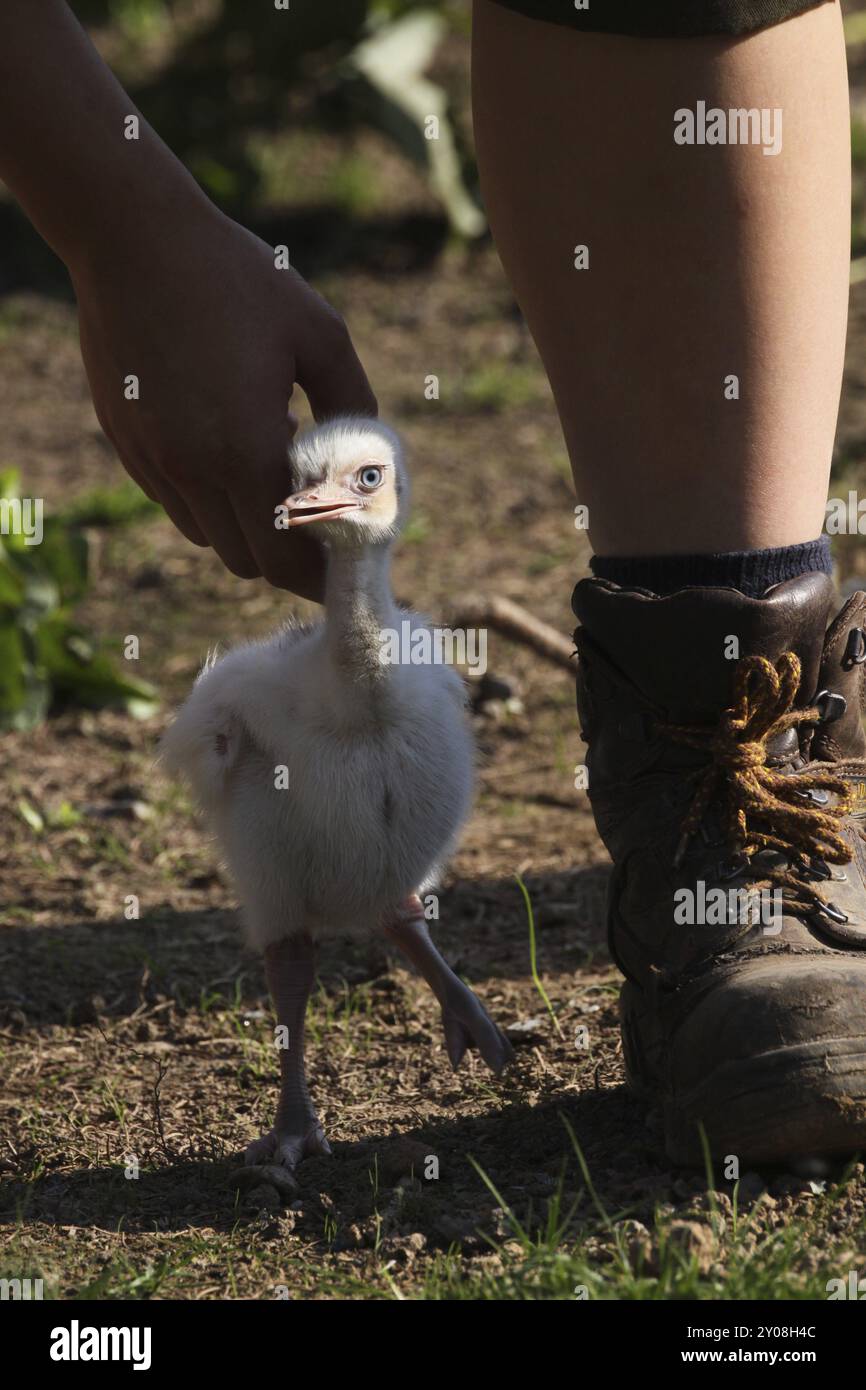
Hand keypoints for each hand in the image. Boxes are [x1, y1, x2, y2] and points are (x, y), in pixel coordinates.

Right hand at [71, 205, 375, 599]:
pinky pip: (175, 501)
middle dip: (286, 557)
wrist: (132, 235)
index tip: (345, 570)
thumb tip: (369, 459)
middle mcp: (191, 470)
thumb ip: (353, 406)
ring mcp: (152, 460)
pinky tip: (231, 442)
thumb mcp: (320, 335)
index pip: (284, 558)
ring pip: (207, 536)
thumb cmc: (235, 278)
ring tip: (275, 471)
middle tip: (320, 527)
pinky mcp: (127, 444)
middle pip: (246, 561)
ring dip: (246, 527)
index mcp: (244, 451)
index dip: (318, 577)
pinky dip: (209, 498)